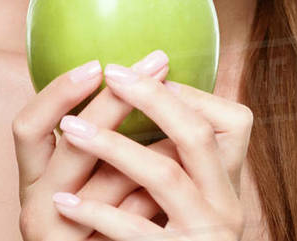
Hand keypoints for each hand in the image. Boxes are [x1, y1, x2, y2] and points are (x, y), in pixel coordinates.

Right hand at [13, 49, 180, 239]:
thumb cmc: (96, 229)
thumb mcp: (85, 185)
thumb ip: (100, 147)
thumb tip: (143, 82)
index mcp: (33, 181)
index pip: (27, 128)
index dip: (57, 94)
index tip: (96, 64)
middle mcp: (35, 209)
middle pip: (72, 147)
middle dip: (114, 104)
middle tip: (157, 63)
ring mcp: (58, 237)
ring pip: (104, 185)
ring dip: (145, 147)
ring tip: (180, 112)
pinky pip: (128, 221)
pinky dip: (153, 191)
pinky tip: (180, 166)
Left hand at [51, 57, 254, 240]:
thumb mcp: (191, 205)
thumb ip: (179, 163)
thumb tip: (147, 94)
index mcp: (231, 187)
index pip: (231, 122)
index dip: (184, 93)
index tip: (141, 72)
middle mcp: (227, 209)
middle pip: (195, 136)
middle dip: (151, 100)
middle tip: (111, 72)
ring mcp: (204, 237)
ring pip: (164, 177)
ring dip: (114, 147)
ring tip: (71, 128)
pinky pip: (136, 232)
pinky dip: (96, 214)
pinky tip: (65, 201)